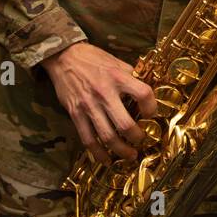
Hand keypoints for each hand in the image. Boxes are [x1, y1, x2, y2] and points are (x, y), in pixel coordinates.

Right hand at [40, 42, 157, 167]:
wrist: (64, 57)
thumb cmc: (93, 58)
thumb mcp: (116, 62)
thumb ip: (132, 76)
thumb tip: (148, 91)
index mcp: (118, 77)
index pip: (143, 94)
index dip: (152, 107)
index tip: (151, 114)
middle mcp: (104, 93)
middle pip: (125, 124)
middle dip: (137, 137)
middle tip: (141, 140)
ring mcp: (89, 106)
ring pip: (107, 137)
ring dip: (121, 150)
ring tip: (130, 155)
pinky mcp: (76, 114)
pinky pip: (88, 139)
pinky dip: (98, 153)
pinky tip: (106, 159)